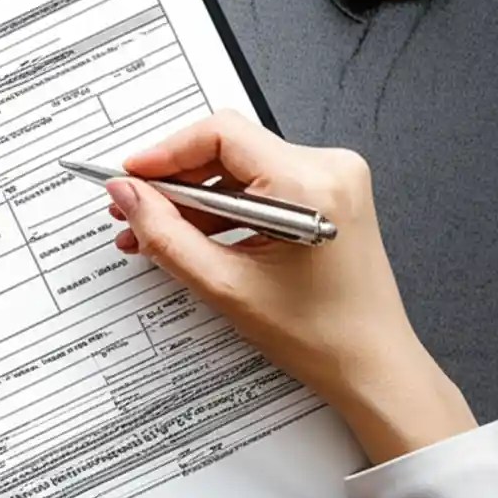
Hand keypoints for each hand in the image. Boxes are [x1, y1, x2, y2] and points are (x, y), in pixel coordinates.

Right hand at [104, 110, 474, 463]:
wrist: (370, 363)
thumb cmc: (320, 335)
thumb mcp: (224, 284)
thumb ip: (165, 234)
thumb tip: (127, 195)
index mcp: (309, 184)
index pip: (220, 134)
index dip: (166, 152)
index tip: (132, 176)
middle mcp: (327, 168)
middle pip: (227, 148)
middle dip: (174, 180)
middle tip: (134, 206)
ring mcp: (331, 178)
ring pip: (238, 167)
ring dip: (193, 197)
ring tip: (156, 229)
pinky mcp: (325, 193)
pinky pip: (259, 183)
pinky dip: (222, 206)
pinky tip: (192, 232)